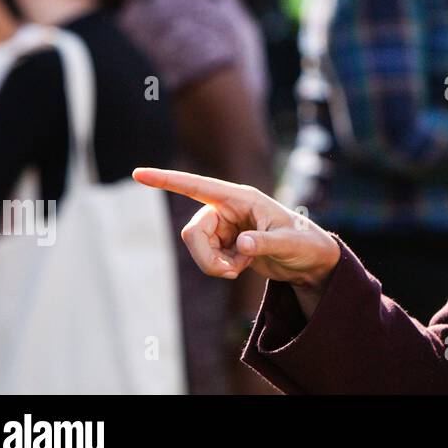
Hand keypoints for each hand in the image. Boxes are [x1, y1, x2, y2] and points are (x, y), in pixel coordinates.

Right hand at [132, 167, 341, 301]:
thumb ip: (265, 244)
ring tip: (241, 269)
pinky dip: (221, 269)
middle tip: (230, 273)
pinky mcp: (224, 243)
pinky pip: (206, 259)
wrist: (310, 260)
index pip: (197, 186)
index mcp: (242, 197)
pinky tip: (242, 267)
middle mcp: (228, 208)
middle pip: (193, 232)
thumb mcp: (290, 244)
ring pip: (196, 248)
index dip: (167, 180)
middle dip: (205, 258)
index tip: (137, 173)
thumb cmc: (306, 243)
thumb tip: (241, 246)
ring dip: (214, 265)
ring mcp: (224, 226)